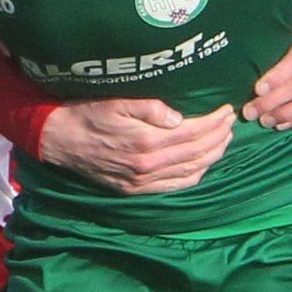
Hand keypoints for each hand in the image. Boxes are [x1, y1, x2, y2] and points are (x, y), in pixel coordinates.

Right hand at [36, 97, 234, 193]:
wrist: (59, 140)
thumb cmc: (87, 113)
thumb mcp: (115, 101)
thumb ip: (149, 108)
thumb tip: (178, 117)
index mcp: (145, 142)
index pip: (192, 132)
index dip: (213, 122)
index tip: (226, 109)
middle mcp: (147, 166)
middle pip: (196, 153)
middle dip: (218, 137)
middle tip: (231, 121)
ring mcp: (142, 181)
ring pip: (189, 172)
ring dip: (212, 156)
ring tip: (224, 139)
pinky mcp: (136, 190)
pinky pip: (174, 187)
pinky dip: (194, 176)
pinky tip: (204, 164)